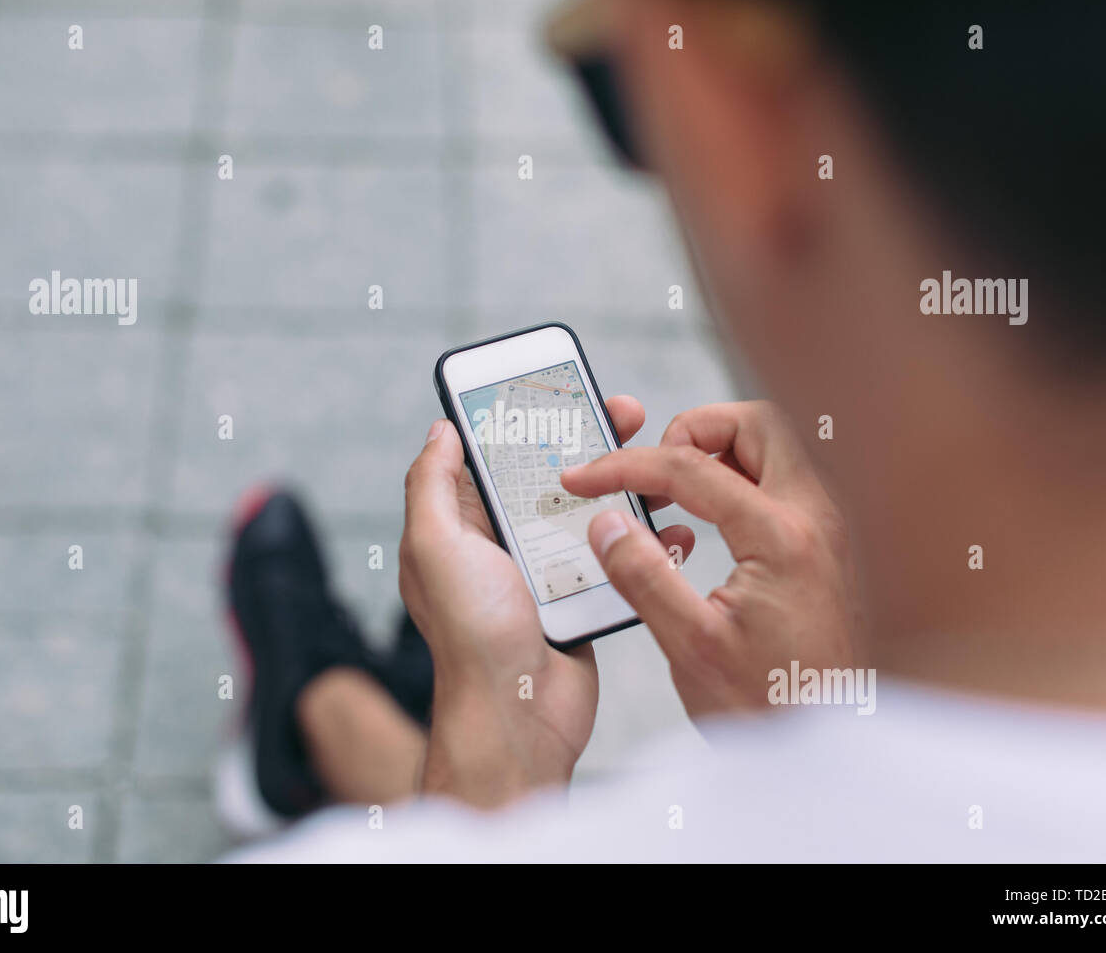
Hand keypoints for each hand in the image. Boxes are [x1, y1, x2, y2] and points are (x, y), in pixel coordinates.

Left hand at [399, 395, 695, 806]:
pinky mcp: (584, 599)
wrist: (517, 717)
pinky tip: (672, 525)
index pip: (495, 456)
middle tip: (626, 412)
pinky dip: (644, 540)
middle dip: (588, 440)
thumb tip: (441, 431)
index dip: (525, 420)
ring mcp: (547, 572)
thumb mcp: (434, 547)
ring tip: (660, 462)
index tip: (559, 388)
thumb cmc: (471, 635)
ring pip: (591, 514)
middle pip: (552, 476)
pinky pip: (616, 559)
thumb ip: (433, 486)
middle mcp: (505, 545)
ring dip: (624, 486)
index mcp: (465, 527)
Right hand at [560, 401, 857, 719]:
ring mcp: (827, 530)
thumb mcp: (692, 646)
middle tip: (648, 471)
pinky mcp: (824, 548)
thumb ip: (644, 576)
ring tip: (668, 500)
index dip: (624, 467)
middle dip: (690, 431)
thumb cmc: (774, 706)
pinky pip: (779, 485)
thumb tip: (606, 522)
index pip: (690, 467)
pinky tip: (701, 532)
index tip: (583, 480)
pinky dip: (736, 484)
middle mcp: (816, 519)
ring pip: (772, 450)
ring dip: (715, 456)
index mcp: (782, 536)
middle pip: (755, 424)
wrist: (834, 745)